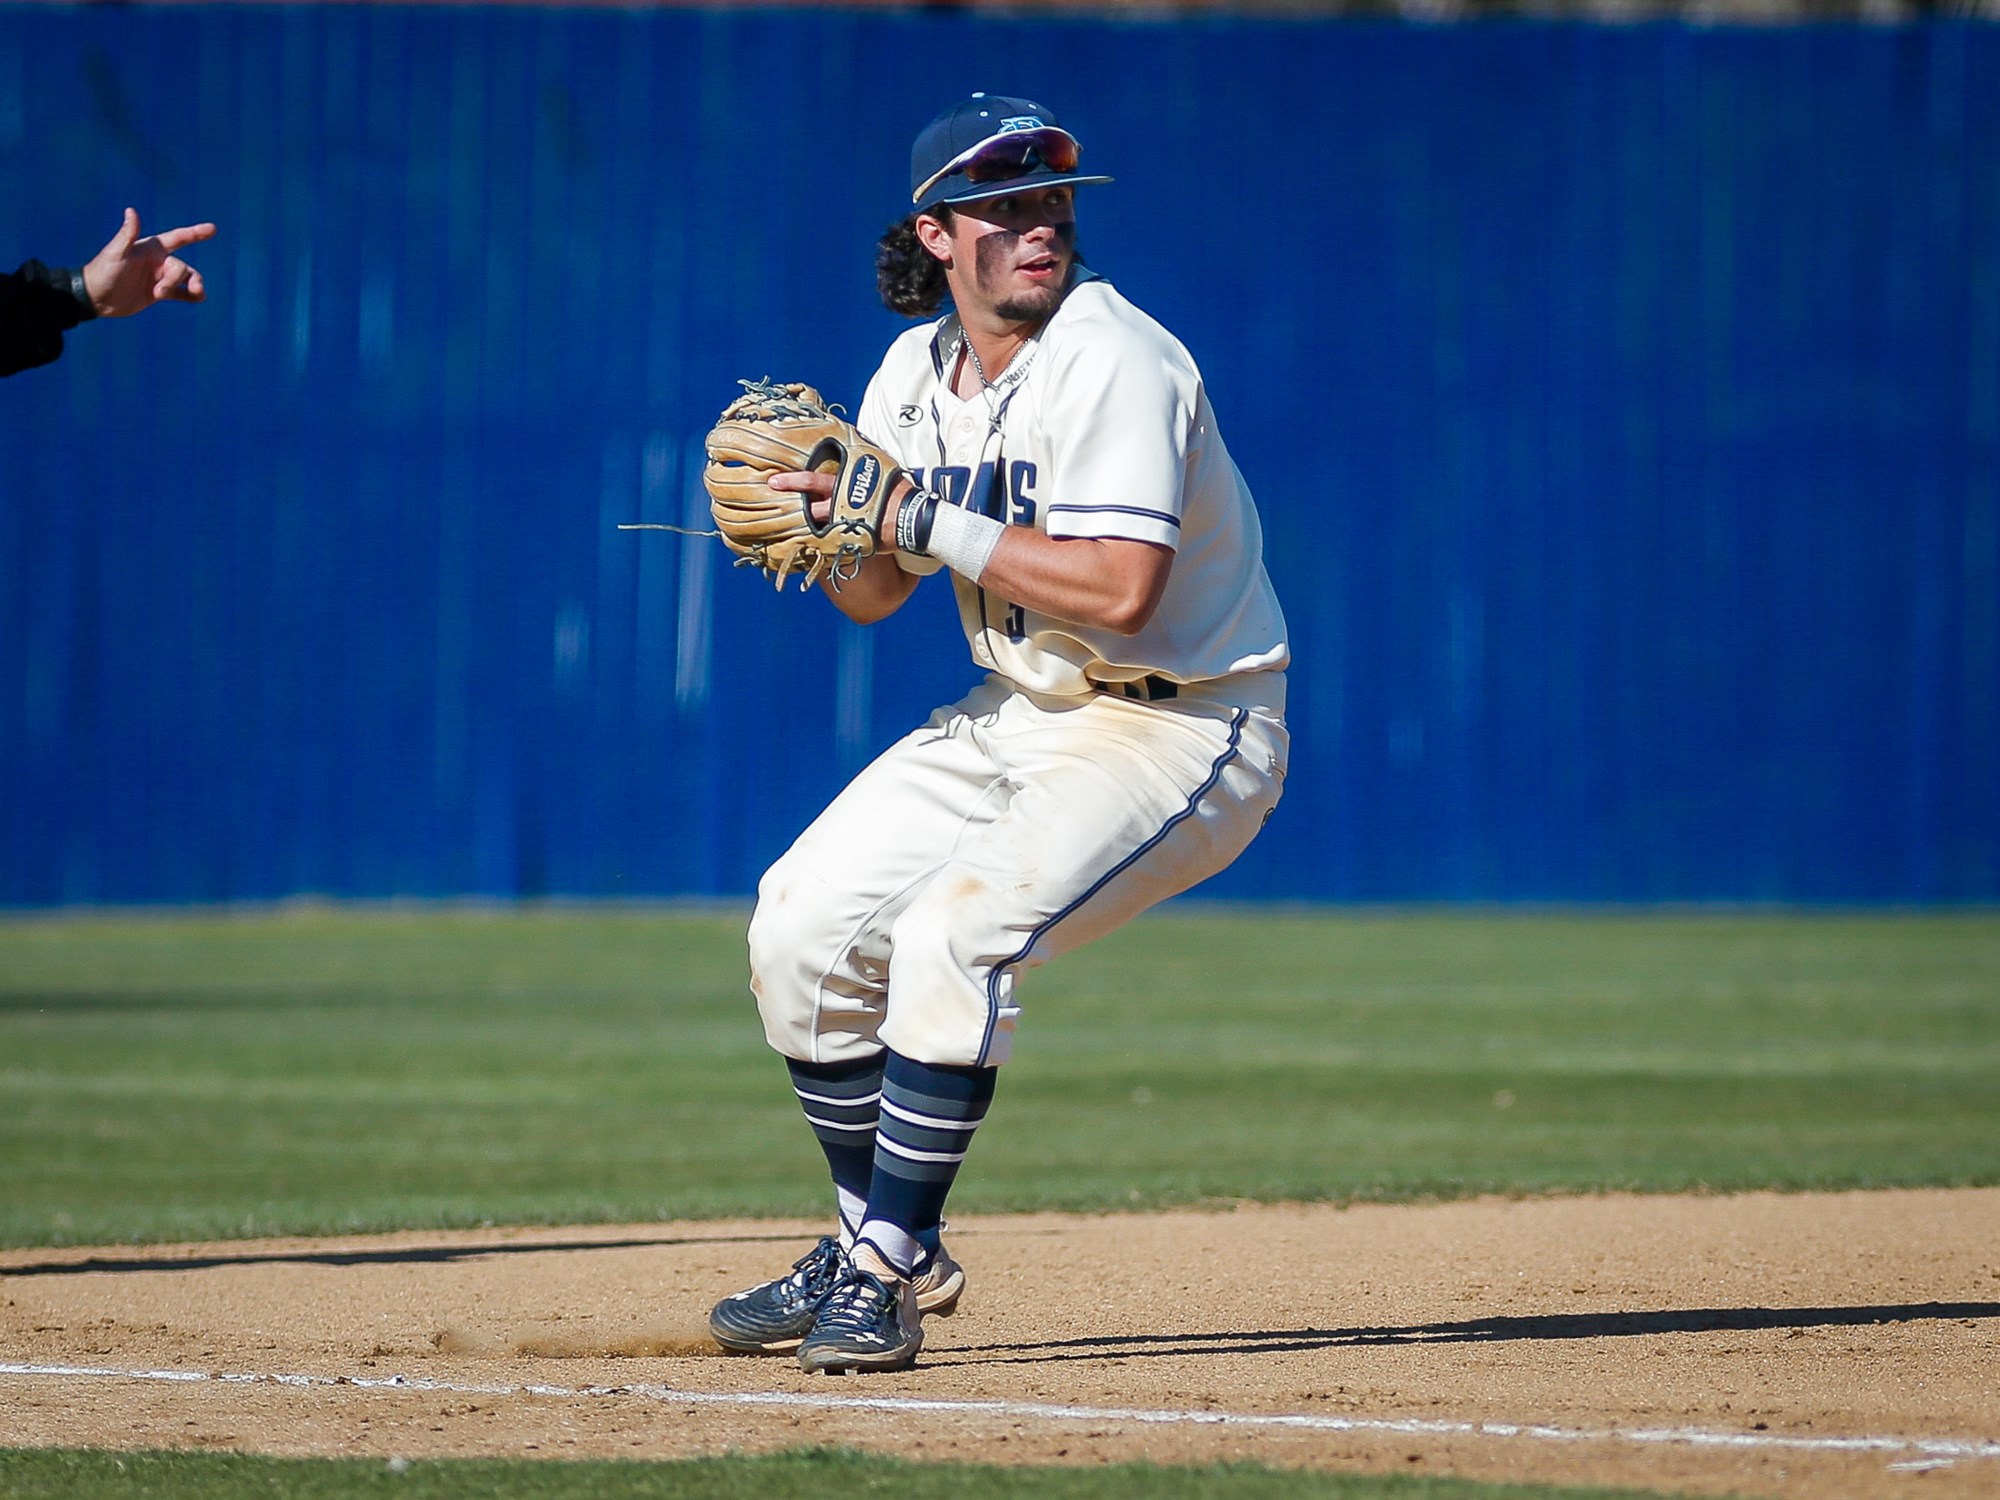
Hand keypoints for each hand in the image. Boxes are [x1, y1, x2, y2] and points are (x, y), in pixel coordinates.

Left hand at [82, 208, 216, 317]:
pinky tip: (198, 298)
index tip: (212, 229)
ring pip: (186, 279)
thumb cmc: (103, 271)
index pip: (178, 238)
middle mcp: (157, 261)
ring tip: (194, 296)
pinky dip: (192, 295)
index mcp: (150, 249)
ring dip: (192, 287)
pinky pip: (182, 293)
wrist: (95, 297)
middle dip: (175, 280)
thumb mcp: (115, 252)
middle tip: (158, 293)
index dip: (195, 233)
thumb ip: (127, 234)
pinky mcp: (159, 293)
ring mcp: (159, 277)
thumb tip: (132, 211)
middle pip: (181, 267)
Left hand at [768, 470, 914, 541]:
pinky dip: (817, 544)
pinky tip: (803, 546)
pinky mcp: (852, 539)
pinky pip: (831, 542)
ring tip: (780, 526)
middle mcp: (842, 503)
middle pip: (810, 502)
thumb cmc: (897, 490)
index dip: (794, 480)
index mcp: (847, 485)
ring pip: (817, 524)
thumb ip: (861, 462)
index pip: (815, 480)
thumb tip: (852, 444)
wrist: (913, 517)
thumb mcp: (880, 467)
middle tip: (771, 494)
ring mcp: (845, 523)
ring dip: (799, 524)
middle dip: (791, 499)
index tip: (774, 480)